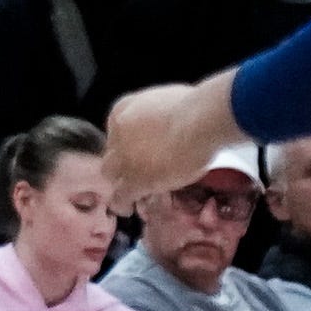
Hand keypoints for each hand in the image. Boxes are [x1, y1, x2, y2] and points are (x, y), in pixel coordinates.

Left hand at [104, 74, 241, 202]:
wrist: (200, 120)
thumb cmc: (196, 106)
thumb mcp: (166, 102)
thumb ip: (158, 116)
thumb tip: (173, 123)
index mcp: (123, 110)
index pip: (117, 133)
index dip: (128, 146)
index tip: (139, 152)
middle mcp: (118, 132)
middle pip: (111, 153)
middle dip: (121, 164)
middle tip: (134, 173)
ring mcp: (124, 156)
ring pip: (111, 175)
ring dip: (119, 184)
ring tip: (125, 197)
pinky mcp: (134, 179)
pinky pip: (121, 196)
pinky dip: (123, 203)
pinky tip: (128, 209)